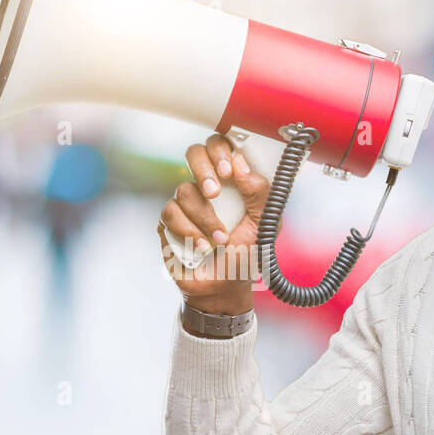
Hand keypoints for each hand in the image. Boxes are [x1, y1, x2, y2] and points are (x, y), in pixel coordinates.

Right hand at [157, 132, 268, 315]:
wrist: (224, 287)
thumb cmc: (246, 254)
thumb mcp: (264, 223)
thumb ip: (260, 192)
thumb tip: (241, 165)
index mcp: (232, 182)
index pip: (222, 147)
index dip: (221, 151)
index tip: (229, 171)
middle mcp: (207, 186)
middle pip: (194, 154)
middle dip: (204, 169)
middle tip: (215, 193)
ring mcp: (186, 203)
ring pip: (184, 190)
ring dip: (204, 218)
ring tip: (220, 240)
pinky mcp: (169, 222)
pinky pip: (171, 213)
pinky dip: (189, 232)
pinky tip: (201, 247)